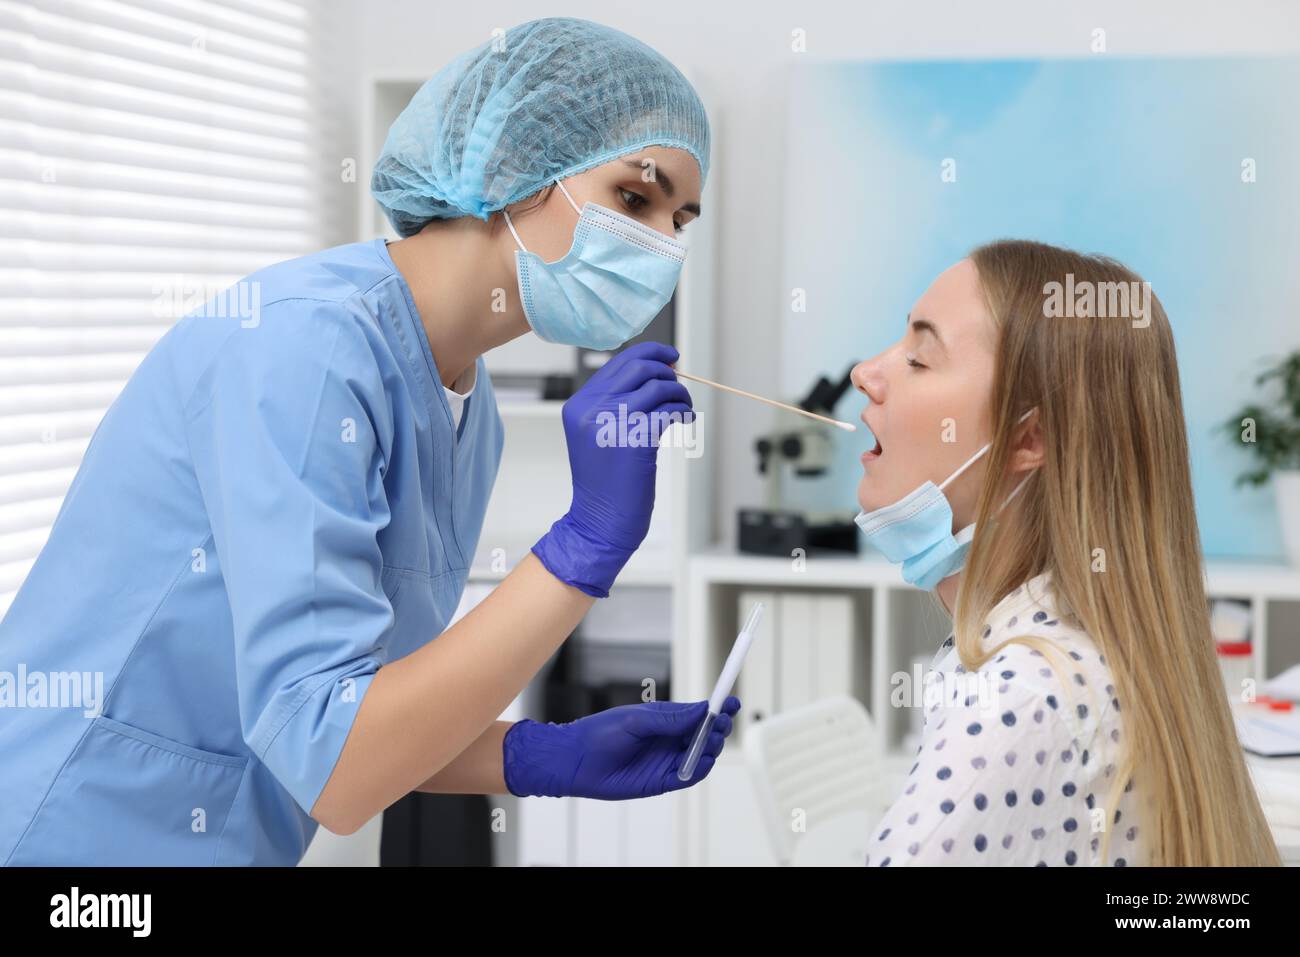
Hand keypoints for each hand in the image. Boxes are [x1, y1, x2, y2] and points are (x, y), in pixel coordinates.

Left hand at [502, 697, 740, 799]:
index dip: (717, 708)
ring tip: (713, 740)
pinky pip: (686, 777)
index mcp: (666, 720)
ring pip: (699, 756)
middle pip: (704, 735)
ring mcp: (666, 761)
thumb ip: (670, 719)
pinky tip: (703, 761)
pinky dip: (698, 770)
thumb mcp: (636, 720)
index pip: (699, 714)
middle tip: (722, 723)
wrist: (575, 760)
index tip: (731, 702)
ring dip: (711, 748)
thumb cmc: (600, 733)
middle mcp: (669, 740)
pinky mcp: (660, 782)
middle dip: (718, 728)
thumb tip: (701, 711)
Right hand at [531, 341, 693, 597]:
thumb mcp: (598, 436)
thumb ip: (616, 404)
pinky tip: (684, 422)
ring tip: (683, 409)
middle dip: (667, 371)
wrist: (599, 522)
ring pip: (658, 387)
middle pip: (638, 367)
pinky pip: (668, 411)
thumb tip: (656, 374)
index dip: (650, 354)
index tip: (671, 358)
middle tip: (679, 386)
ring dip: (679, 395)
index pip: (617, 362)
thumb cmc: (605, 484)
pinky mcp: (635, 440)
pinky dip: (682, 413)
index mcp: (578, 405)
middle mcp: (591, 409)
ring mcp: (612, 423)